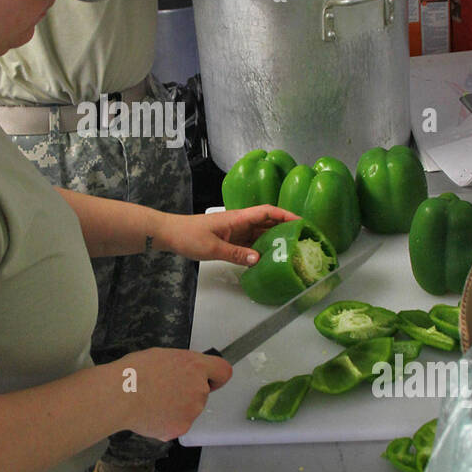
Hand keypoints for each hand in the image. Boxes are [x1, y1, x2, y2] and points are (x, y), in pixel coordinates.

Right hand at [116, 347, 231, 440]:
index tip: (208, 380)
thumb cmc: (135, 371)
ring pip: (189, 409)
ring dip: (176, 408)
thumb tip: (184, 373)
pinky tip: (150, 414)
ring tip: (152, 403)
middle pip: (201, 392)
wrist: (120, 395)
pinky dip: (166, 422)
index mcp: (196, 367)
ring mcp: (192, 411)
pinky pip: (177, 424)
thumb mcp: (162, 356)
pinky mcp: (181, 428)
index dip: (215, 377)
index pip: (223, 371)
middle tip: (163, 390)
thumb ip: (182, 366)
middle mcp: (199, 389)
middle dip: (187, 392)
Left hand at [155, 205, 299, 265]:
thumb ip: (236, 254)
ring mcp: (234, 232)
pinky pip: (249, 244)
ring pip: (259, 234)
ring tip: (290, 251)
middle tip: (302, 241)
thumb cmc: (188, 236)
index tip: (301, 222)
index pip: (267, 212)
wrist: (169, 235)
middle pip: (267, 223)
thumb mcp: (212, 248)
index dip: (285, 215)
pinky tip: (268, 259)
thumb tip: (259, 259)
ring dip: (273, 241)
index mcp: (238, 218)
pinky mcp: (229, 241)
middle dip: (284, 229)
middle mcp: (239, 223)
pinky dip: (260, 250)